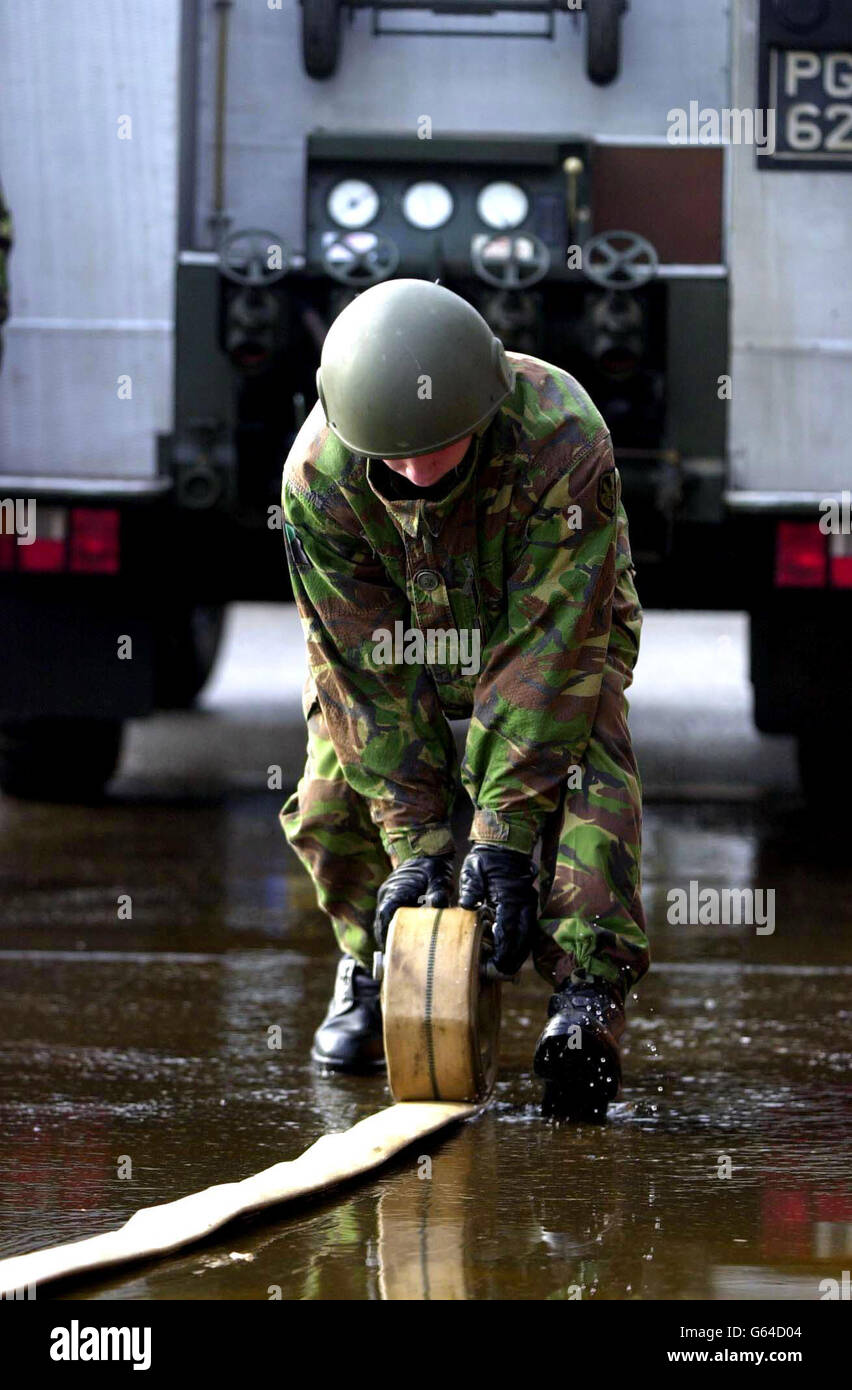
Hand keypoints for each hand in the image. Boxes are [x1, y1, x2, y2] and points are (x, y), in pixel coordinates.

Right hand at [374, 854, 454, 947]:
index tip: (393, 949)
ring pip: (382, 919)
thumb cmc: (433, 865)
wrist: (426, 850)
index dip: (387, 934)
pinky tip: (402, 936)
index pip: (386, 916)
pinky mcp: (391, 895)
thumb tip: (439, 906)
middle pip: (380, 922)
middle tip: (396, 956)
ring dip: (388, 933)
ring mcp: (387, 894)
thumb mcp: (439, 878)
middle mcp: (386, 893)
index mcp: (395, 890)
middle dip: (386, 938)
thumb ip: (438, 892)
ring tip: (398, 950)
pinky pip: (387, 914)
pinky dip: (392, 926)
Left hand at [457, 844, 537, 975]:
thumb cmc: (486, 860)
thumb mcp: (473, 871)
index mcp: (510, 898)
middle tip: (497, 975)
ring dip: (517, 956)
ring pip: (527, 938)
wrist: (505, 845)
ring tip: (503, 971)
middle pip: (522, 941)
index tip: (491, 967)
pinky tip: (509, 954)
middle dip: (511, 961)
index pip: (508, 932)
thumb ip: (472, 888)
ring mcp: (529, 906)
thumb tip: (467, 905)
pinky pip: (527, 931)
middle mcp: (524, 905)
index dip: (501, 953)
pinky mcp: (528, 907)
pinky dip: (520, 945)